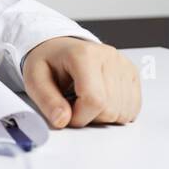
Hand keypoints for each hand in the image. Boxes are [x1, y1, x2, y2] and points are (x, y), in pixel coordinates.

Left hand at [22, 36, 139, 127]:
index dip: (80, 117)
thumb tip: (62, 121)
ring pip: (124, 112)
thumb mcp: (34, 79)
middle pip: (110, 109)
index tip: (65, 114)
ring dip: (102, 115)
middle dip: (89, 116)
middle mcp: (108, 57)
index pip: (94, 100)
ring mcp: (124, 65)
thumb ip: (47, 101)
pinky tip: (100, 99)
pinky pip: (133, 108)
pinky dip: (116, 112)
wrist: (60, 48)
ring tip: (85, 99)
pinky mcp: (133, 74)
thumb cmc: (48, 62)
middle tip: (73, 103)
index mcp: (83, 55)